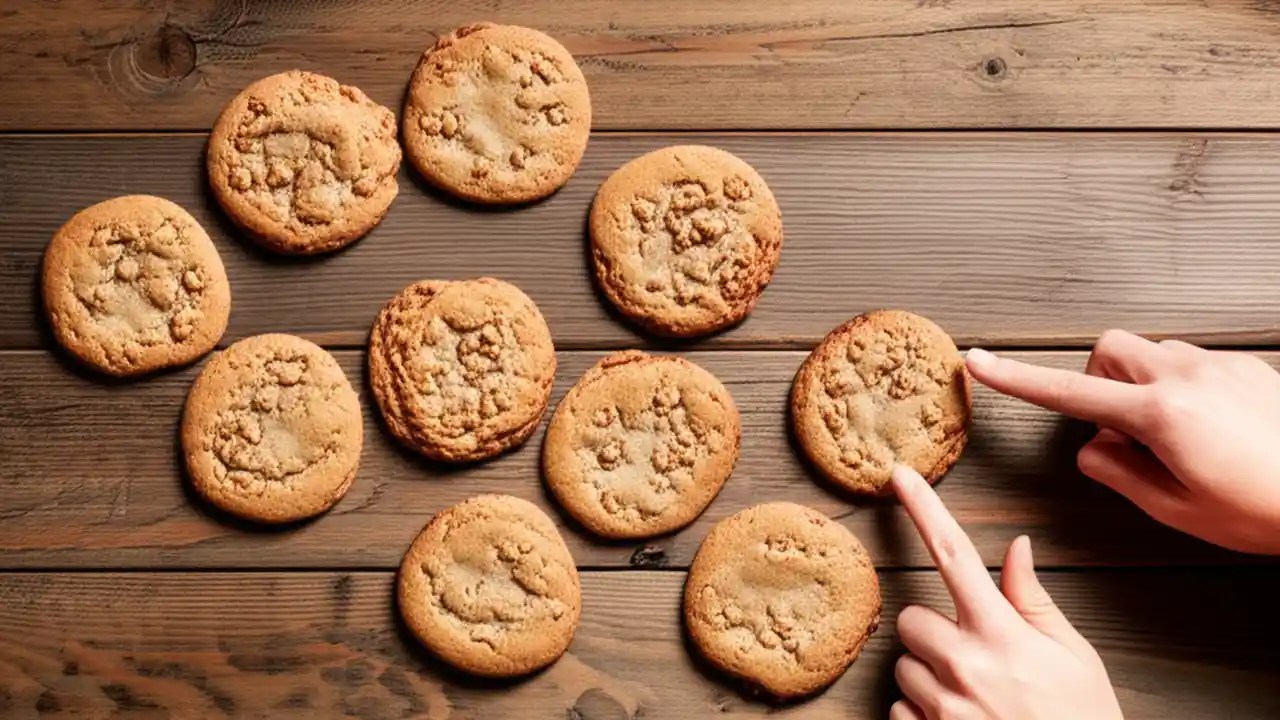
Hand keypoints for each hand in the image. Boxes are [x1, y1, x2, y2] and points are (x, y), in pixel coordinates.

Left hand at [890, 466, 1123, 719]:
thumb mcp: (1075, 657)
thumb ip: (1033, 601)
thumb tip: (1016, 548)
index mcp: (1002, 634)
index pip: (954, 555)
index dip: (924, 508)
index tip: (899, 475)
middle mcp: (963, 665)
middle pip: (912, 618)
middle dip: (936, 631)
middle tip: (977, 657)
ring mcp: (941, 707)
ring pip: (903, 667)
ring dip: (929, 676)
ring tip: (978, 699)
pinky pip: (900, 710)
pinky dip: (923, 715)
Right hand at [967, 332, 1279, 553]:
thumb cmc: (1266, 512)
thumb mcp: (1177, 510)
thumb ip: (1119, 473)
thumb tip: (1093, 448)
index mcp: (1162, 415)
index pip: (1069, 393)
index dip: (1017, 380)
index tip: (979, 363)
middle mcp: (1189, 377)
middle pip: (1111, 348)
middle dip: (1100, 378)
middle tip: (1123, 428)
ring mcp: (1222, 365)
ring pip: (1153, 352)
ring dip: (1143, 382)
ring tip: (1175, 434)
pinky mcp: (1250, 366)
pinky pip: (1194, 361)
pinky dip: (1183, 387)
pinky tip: (1213, 428)